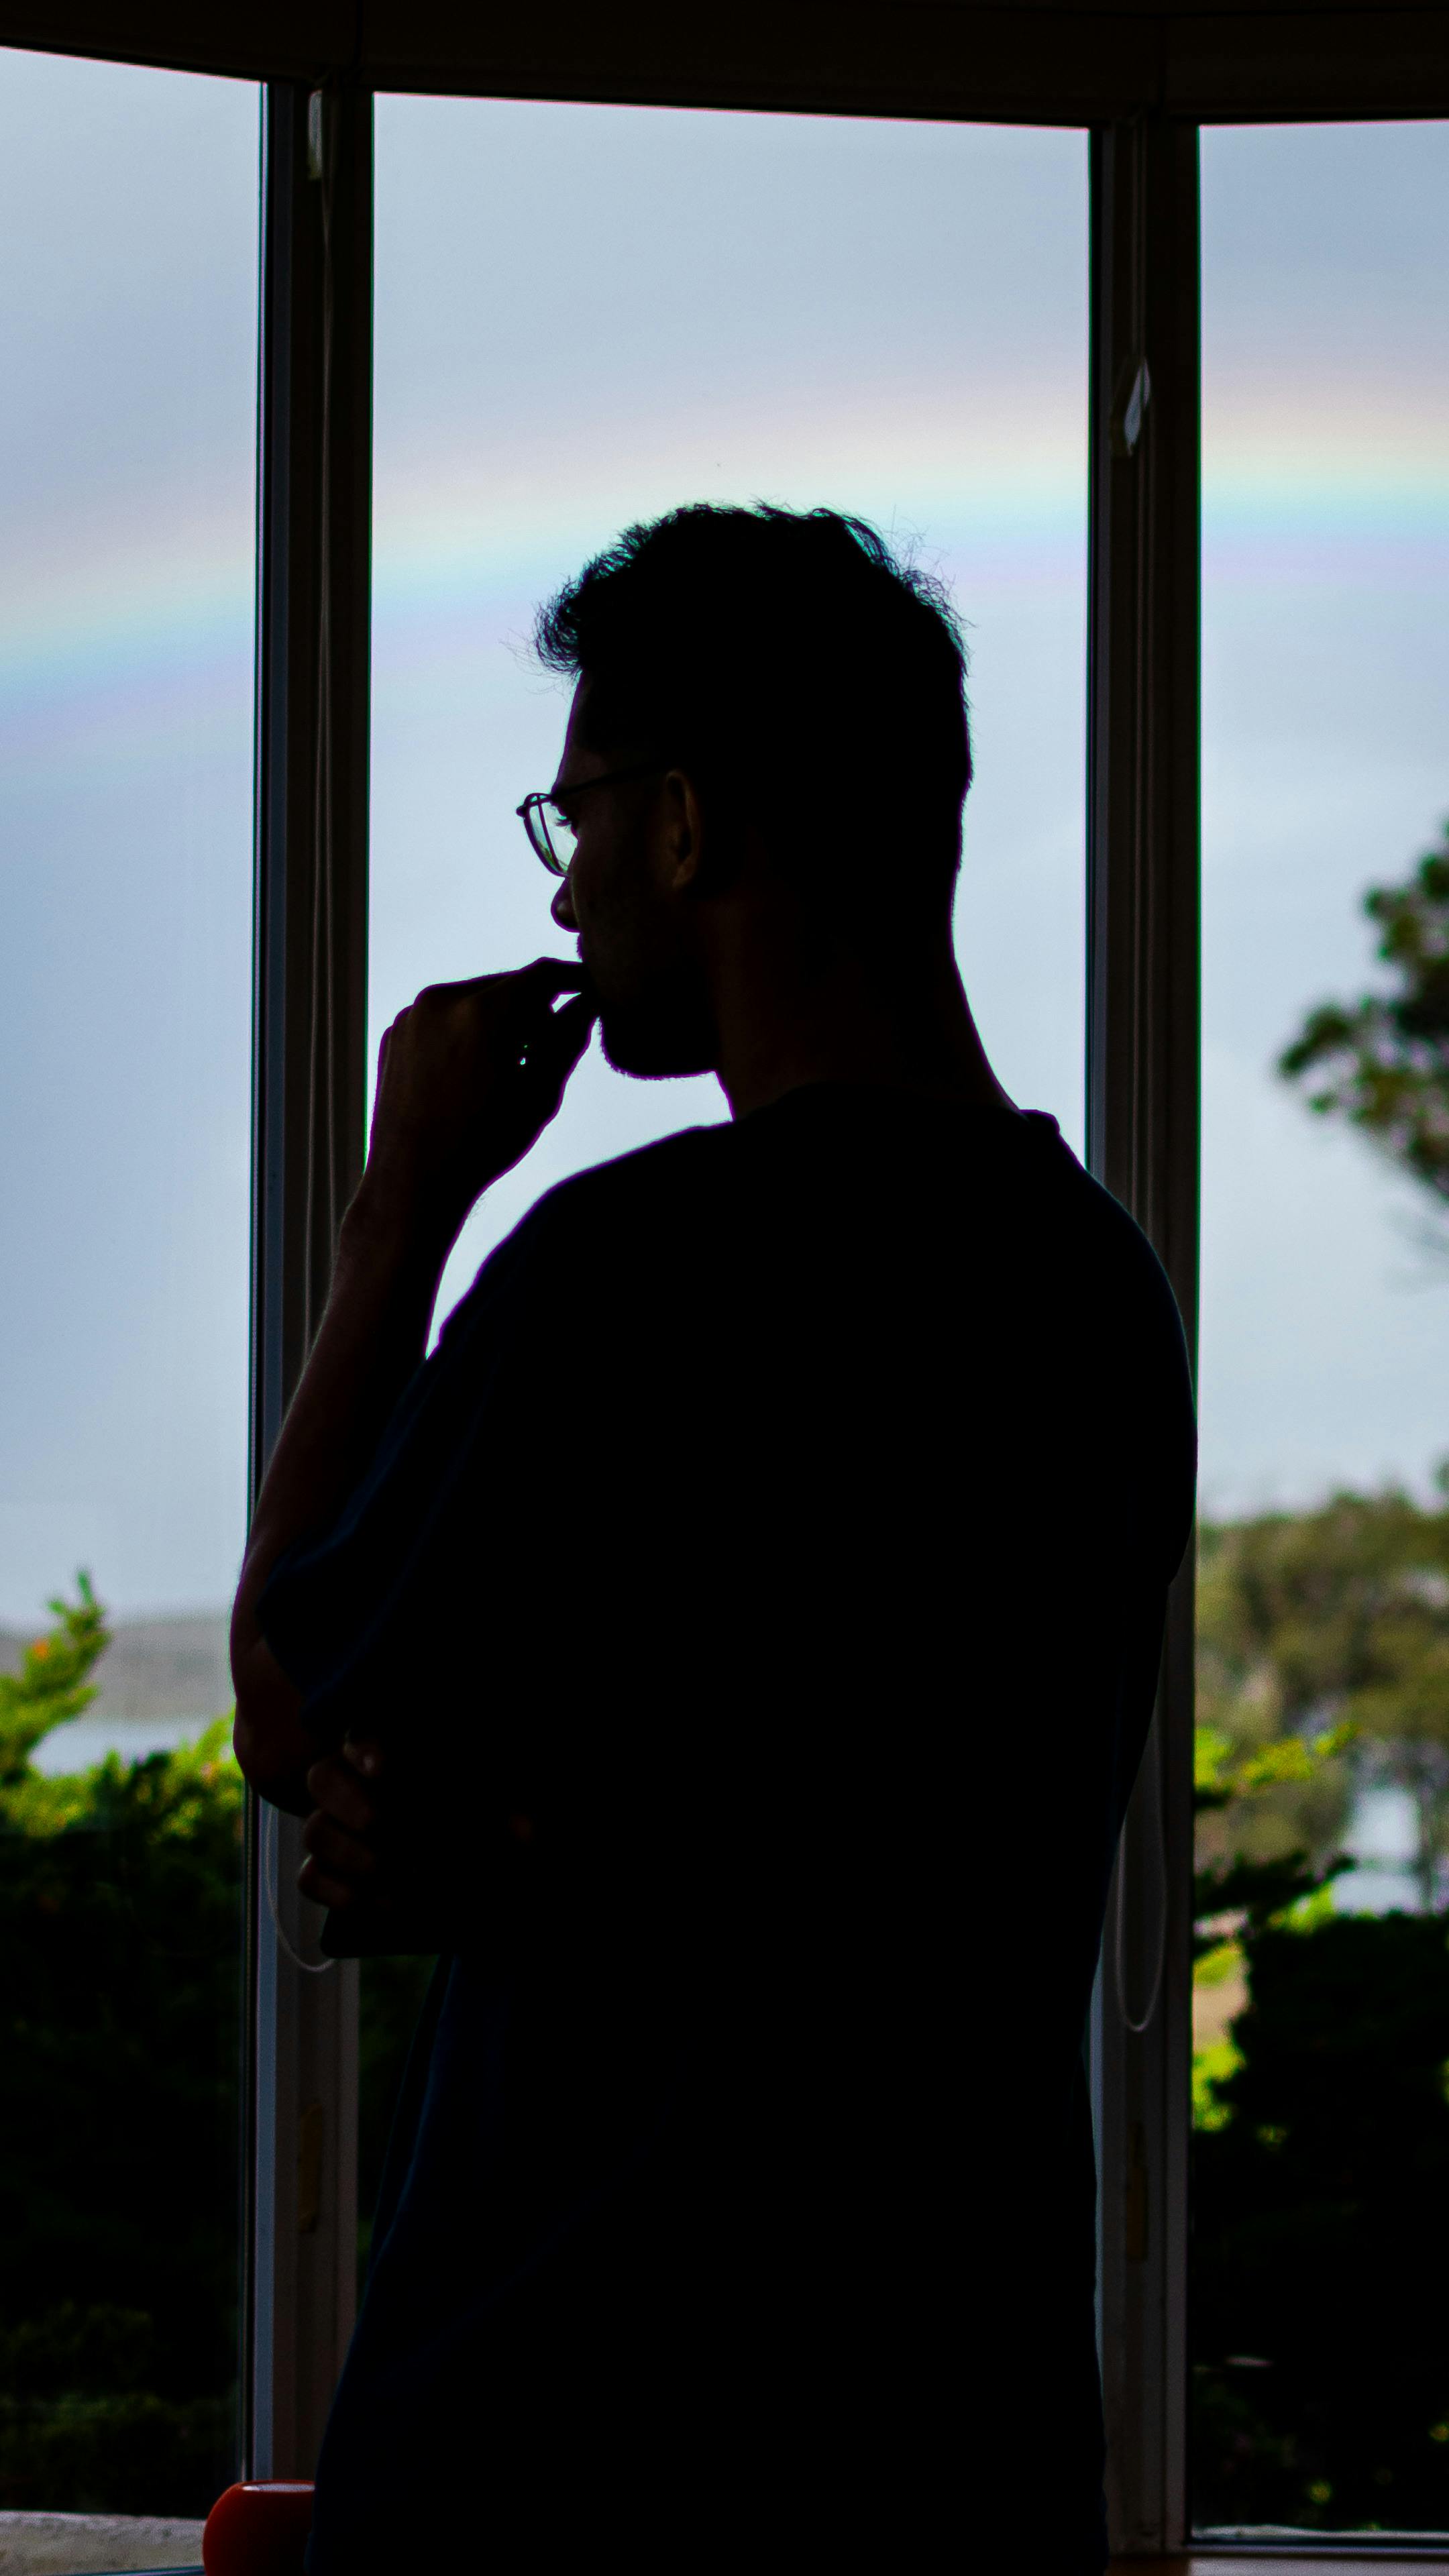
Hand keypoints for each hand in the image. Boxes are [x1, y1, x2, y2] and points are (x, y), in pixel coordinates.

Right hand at [298, 1739, 539, 1923]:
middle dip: (354, 1803)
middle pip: (322, 1778)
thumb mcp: (493, 1804)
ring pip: (314, 1832)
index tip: (384, 1766)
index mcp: (386, 1752)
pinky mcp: (324, 1871)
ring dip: (356, 1855)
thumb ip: (506, 1810)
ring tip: (400, 1874)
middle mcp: (349, 1784)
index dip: (365, 1747)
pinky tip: (384, 1904)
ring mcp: (331, 1828)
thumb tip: (527, 1833)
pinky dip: (341, 1894)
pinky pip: (310, 1879)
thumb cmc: (474, 1818)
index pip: (360, 1735)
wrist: (465, 1867)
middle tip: (384, 1824)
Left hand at [351, 960, 596, 1255]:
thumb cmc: (483, 1145)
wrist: (413, 1180)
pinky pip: (441, 1017)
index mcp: (482, 1014)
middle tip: (549, 1042)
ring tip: (507, 1063)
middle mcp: (441, 1001)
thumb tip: (587, 1004)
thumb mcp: (539, 1096)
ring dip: (497, 1018)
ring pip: (472, 999)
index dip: (571, 977)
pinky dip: (463, 1031)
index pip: (540, 975)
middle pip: (505, 984)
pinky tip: (470, 1071)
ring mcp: (412, 1015)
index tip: (587, 989)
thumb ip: (566, 1042)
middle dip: (533, 1006)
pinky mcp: (395, 1032)